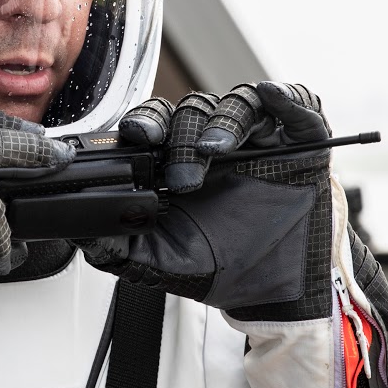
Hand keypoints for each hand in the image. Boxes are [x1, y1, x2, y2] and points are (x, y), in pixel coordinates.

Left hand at [77, 82, 337, 317]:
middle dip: (181, 134)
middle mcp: (216, 141)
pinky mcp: (303, 140)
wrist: (279, 292)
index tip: (136, 137)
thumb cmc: (224, 265)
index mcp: (179, 160)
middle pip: (192, 108)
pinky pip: (296, 105)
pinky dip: (284, 97)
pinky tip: (271, 95)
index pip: (156, 123)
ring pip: (237, 103)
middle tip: (181, 175)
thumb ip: (121, 248)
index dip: (144, 122)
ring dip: (223, 122)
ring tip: (215, 153)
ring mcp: (260, 138)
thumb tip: (85, 236)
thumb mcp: (164, 261)